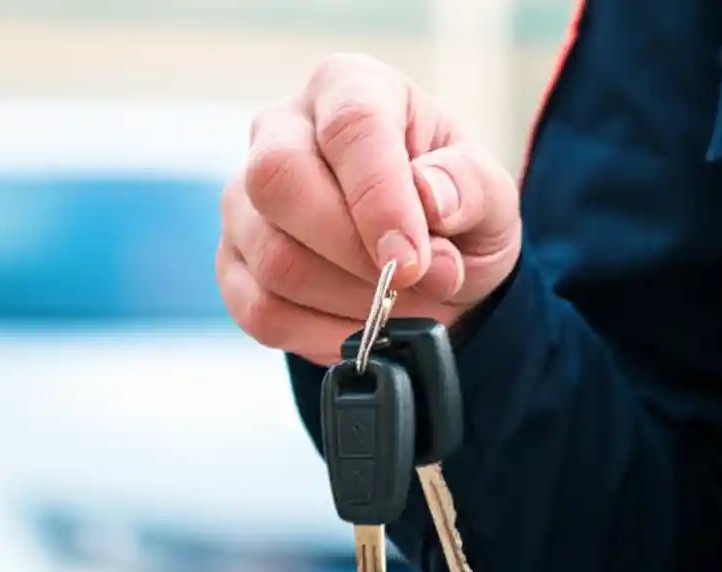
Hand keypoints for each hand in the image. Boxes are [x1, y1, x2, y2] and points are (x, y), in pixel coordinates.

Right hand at [217, 53, 521, 365]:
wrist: (424, 264)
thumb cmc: (452, 211)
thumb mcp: (489, 194)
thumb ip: (470, 188)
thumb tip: (431, 198)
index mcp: (348, 87)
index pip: (350, 127)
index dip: (380, 198)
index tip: (416, 259)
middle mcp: (279, 131)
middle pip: (279, 183)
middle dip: (352, 253)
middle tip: (413, 285)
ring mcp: (244, 201)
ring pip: (273, 259)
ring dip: (349, 303)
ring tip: (402, 308)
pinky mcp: (232, 265)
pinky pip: (261, 312)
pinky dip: (322, 335)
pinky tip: (362, 329)